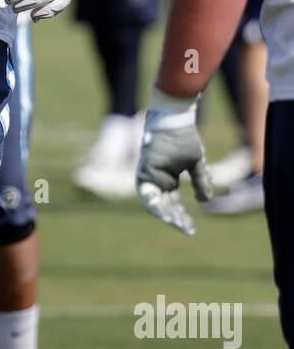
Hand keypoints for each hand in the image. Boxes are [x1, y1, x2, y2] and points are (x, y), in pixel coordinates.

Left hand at [136, 104, 212, 234]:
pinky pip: (145, 191)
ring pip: (153, 203)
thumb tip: (204, 202)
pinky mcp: (144, 170)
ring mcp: (149, 175)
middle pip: (164, 205)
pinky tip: (162, 211)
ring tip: (174, 223)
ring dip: (163, 214)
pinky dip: (153, 202)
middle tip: (186, 229)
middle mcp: (157, 180)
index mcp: (169, 180)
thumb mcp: (195, 164)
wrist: (176, 120)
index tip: (191, 229)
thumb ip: (200, 182)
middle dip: (175, 219)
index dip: (181, 217)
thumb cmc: (185, 138)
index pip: (173, 203)